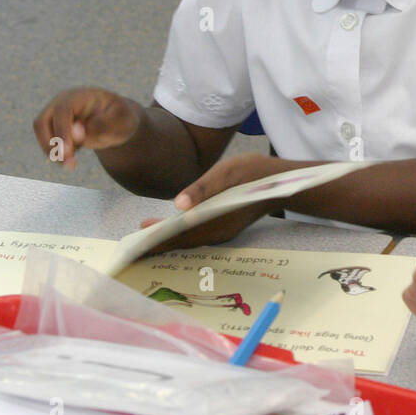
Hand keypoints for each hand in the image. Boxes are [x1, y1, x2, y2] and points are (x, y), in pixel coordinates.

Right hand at [33, 87, 139, 169]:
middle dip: (51, 144)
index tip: (67, 152)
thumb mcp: (121, 122)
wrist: (118, 122)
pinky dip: (55, 154)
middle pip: (42, 121)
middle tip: (68, 163)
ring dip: (52, 151)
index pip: (63, 111)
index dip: (62, 131)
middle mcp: (62, 103)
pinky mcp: (55, 128)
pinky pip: (47, 142)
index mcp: (79, 96)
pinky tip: (70, 162)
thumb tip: (76, 132)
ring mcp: (55, 115)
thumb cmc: (121, 119)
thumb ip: (102, 125)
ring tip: (70, 165)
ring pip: (42, 133)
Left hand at [138, 153, 296, 253]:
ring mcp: (222, 232)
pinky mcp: (224, 227)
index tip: (136, 242)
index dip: (157, 239)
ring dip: (167, 239)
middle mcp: (217, 233)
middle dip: (157, 242)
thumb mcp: (228, 172)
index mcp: (216, 222)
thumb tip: (177, 205)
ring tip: (145, 235)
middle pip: (181, 242)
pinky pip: (197, 236)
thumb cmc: (256, 173)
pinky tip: (171, 229)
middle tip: (132, 242)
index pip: (179, 235)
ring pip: (188, 240)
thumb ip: (202, 188)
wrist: (282, 182)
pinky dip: (180, 235)